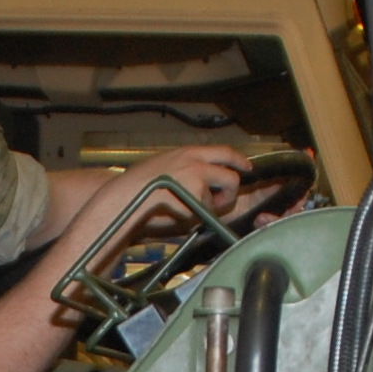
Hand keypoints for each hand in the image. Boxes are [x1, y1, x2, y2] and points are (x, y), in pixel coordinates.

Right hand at [95, 145, 251, 235]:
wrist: (125, 196)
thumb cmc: (137, 186)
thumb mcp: (165, 166)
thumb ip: (188, 170)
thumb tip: (203, 185)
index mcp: (189, 153)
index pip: (225, 152)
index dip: (239, 161)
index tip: (247, 168)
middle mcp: (197, 163)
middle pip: (231, 177)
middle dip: (230, 193)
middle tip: (222, 202)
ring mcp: (197, 180)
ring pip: (213, 201)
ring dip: (202, 209)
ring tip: (178, 209)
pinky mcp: (194, 198)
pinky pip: (200, 214)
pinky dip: (190, 218)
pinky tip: (172, 214)